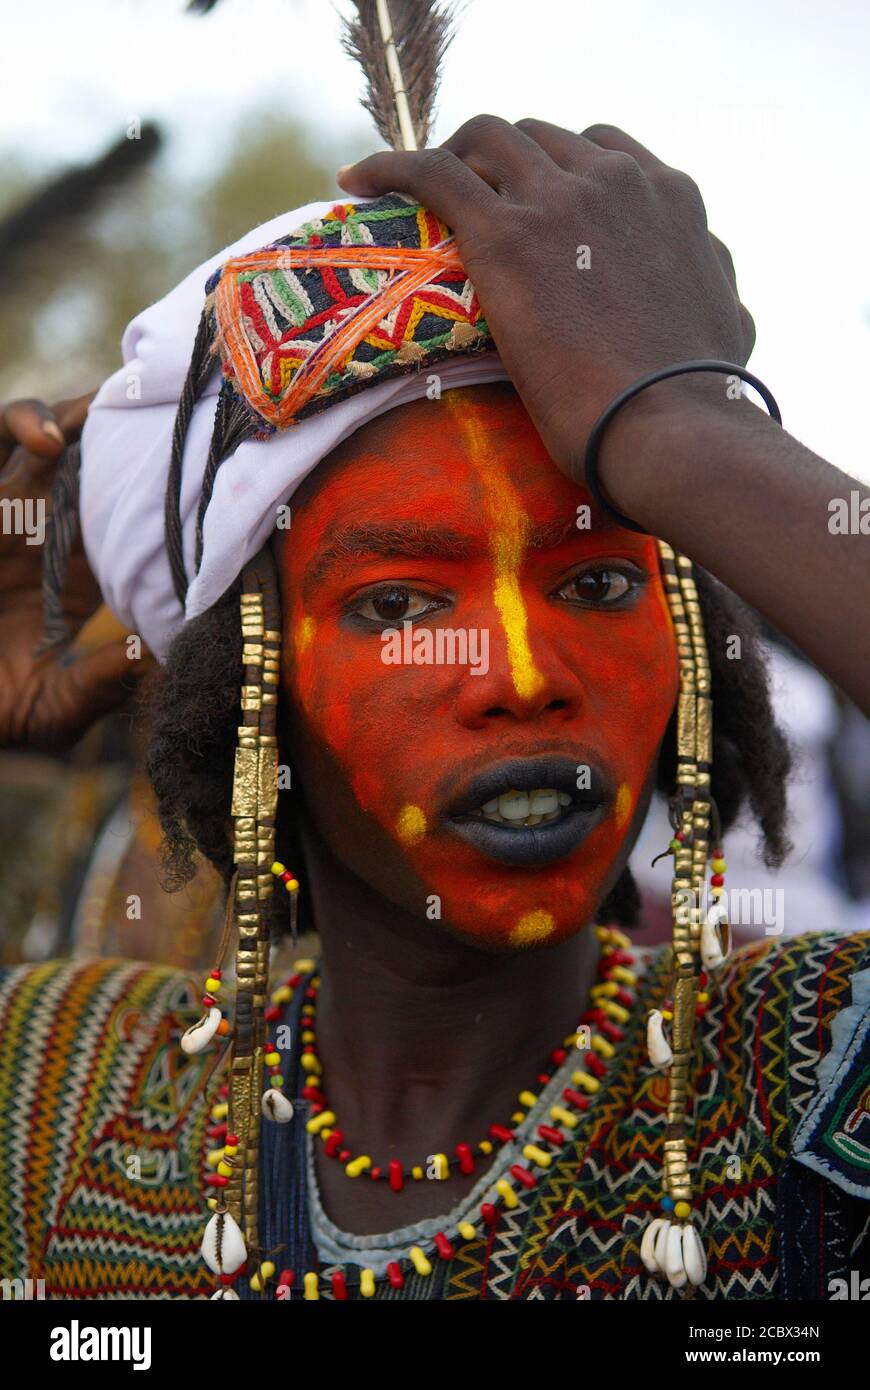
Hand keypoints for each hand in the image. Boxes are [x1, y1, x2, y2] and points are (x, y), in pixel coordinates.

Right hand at [0, 395, 144, 751]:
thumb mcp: (56, 706)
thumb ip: (100, 683)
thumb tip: (155, 660)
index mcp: (87, 575)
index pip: (135, 518)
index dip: (168, 491)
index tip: (210, 475)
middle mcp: (55, 536)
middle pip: (99, 464)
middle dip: (130, 432)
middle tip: (170, 415)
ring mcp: (16, 515)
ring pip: (52, 440)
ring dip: (83, 417)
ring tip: (108, 415)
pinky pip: (2, 450)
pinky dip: (29, 426)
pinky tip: (55, 440)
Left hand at [338, 118, 754, 480]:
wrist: (675, 428)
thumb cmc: (703, 397)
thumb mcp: (728, 320)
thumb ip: (713, 280)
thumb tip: (717, 278)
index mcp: (668, 195)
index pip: (596, 149)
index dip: (552, 169)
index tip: (526, 200)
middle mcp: (613, 181)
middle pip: (533, 139)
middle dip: (493, 164)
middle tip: (462, 208)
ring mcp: (558, 203)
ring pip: (482, 141)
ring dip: (446, 159)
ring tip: (412, 197)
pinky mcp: (506, 236)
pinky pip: (430, 172)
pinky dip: (389, 165)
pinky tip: (356, 178)